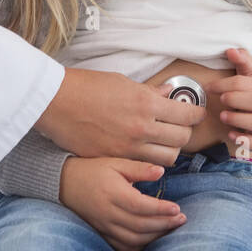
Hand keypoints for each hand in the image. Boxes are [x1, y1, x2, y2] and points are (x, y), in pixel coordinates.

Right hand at [35, 68, 206, 168]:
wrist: (55, 102)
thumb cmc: (86, 86)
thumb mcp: (122, 82)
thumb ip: (149, 92)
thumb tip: (167, 93)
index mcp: (146, 103)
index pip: (186, 115)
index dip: (195, 114)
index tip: (195, 112)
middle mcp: (141, 128)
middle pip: (182, 140)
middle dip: (185, 132)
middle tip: (180, 126)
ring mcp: (128, 147)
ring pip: (167, 159)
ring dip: (170, 150)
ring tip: (163, 141)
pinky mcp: (115, 159)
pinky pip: (145, 167)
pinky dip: (151, 162)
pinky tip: (146, 152)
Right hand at [58, 156, 186, 250]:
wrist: (64, 183)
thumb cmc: (93, 169)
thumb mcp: (115, 162)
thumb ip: (139, 168)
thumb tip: (161, 172)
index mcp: (113, 193)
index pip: (142, 206)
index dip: (161, 209)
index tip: (178, 208)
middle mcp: (109, 213)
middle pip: (141, 225)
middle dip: (164, 224)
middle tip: (182, 219)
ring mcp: (104, 225)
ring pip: (134, 238)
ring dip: (155, 236)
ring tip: (171, 227)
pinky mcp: (102, 232)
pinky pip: (123, 245)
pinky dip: (140, 244)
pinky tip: (151, 237)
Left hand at [206, 47, 251, 161]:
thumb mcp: (251, 75)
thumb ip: (242, 62)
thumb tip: (231, 50)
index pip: (243, 83)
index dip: (224, 84)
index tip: (209, 87)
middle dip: (235, 99)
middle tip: (221, 100)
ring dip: (239, 119)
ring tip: (224, 116)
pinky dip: (246, 140)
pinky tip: (233, 134)